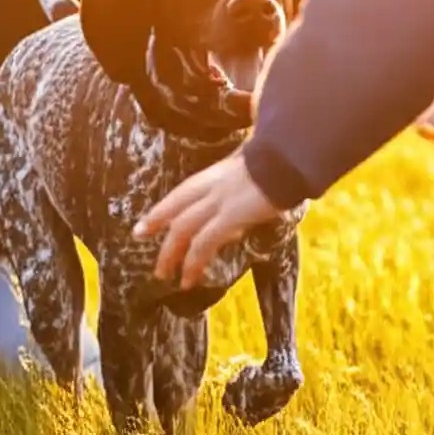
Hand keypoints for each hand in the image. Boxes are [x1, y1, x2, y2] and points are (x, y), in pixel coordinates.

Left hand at [132, 151, 281, 289]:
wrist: (291, 155)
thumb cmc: (282, 157)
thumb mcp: (257, 162)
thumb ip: (247, 173)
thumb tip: (249, 174)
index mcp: (217, 173)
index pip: (182, 193)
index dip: (163, 209)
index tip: (146, 223)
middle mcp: (212, 186)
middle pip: (176, 210)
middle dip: (156, 225)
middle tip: (142, 240)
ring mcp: (219, 201)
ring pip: (183, 230)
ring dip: (171, 255)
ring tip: (165, 276)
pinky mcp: (230, 216)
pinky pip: (204, 242)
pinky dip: (193, 262)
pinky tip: (190, 279)